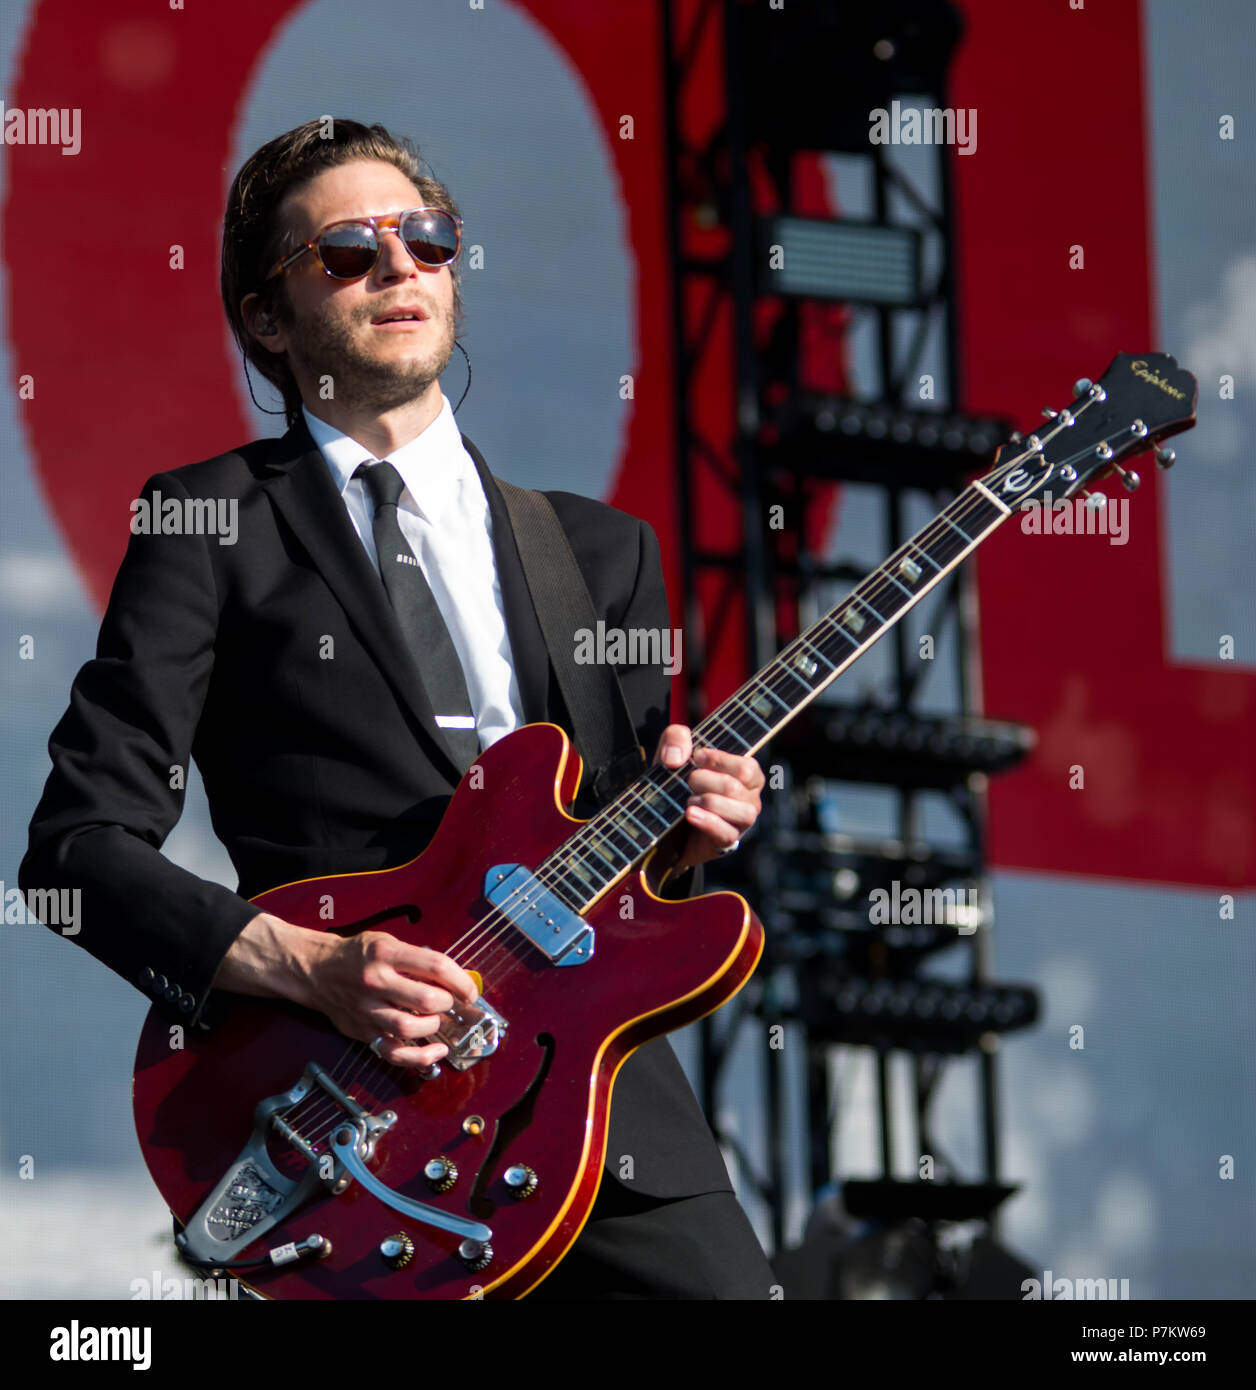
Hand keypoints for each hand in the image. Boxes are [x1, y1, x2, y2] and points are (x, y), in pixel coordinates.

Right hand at [215, 913, 478, 1068]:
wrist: (315, 970)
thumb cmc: (357, 954)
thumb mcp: (387, 943)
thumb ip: (417, 960)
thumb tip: (455, 979)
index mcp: (386, 954)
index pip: (436, 966)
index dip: (461, 981)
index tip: (470, 990)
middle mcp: (377, 981)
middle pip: (426, 999)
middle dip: (448, 1004)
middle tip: (452, 1003)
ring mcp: (368, 1009)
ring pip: (409, 1028)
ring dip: (434, 1027)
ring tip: (438, 1021)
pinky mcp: (363, 1031)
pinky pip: (393, 1052)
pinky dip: (418, 1057)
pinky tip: (435, 1052)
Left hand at [652, 724, 763, 874]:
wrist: (663, 821)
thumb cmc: (676, 782)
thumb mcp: (672, 753)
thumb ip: (675, 737)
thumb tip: (677, 757)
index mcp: (745, 776)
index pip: (748, 767)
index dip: (721, 760)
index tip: (697, 757)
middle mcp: (749, 798)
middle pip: (737, 788)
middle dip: (705, 781)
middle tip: (688, 782)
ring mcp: (741, 822)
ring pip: (742, 812)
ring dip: (710, 802)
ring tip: (689, 800)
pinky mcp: (727, 842)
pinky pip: (727, 834)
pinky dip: (708, 822)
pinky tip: (689, 814)